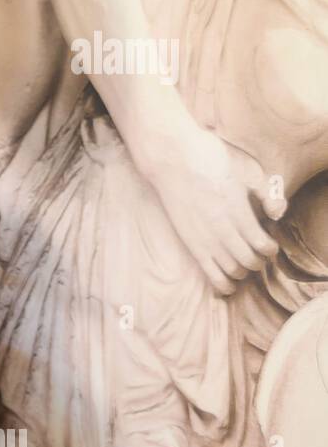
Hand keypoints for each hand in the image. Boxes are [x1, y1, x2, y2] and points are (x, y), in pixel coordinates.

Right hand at [142, 126, 283, 294]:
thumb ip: (266, 194)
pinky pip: (208, 271)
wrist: (171, 160)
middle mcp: (221, 227)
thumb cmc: (210, 161)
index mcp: (237, 209)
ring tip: (244, 265)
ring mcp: (203, 236)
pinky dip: (222, 284)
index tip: (269, 243)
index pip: (261, 243)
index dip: (270, 249)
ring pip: (231, 269)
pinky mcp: (190, 241)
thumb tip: (276, 216)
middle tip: (259, 255)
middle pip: (248, 260)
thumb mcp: (245, 170)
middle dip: (259, 262)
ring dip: (242, 272)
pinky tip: (228, 287)